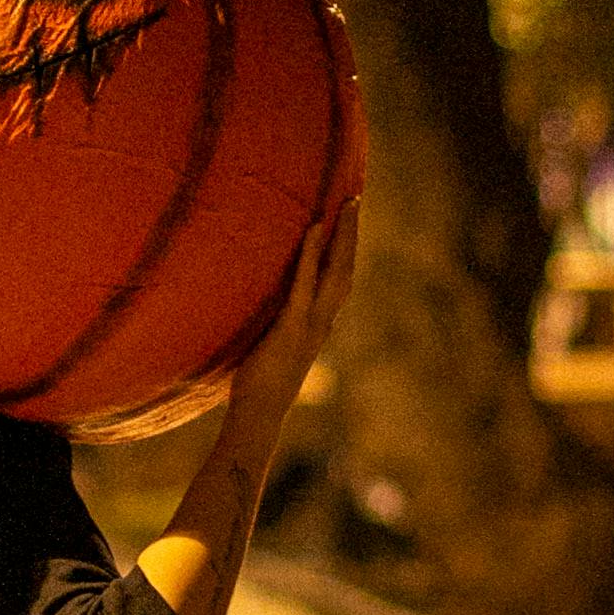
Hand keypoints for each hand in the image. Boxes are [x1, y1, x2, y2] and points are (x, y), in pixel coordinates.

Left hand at [231, 192, 360, 428]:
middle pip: (345, 268)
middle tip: (354, 198)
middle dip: (351, 233)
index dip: (345, 250)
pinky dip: (311, 255)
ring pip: (335, 271)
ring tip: (343, 204)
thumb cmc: (259, 387)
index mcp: (317, 325)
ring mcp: (309, 324)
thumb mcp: (273, 349)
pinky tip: (313, 229)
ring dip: (341, 236)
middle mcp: (322, 321)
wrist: (259, 416)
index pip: (338, 279)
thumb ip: (278, 328)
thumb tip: (268, 311)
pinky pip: (303, 284)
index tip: (347, 220)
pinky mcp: (290, 327)